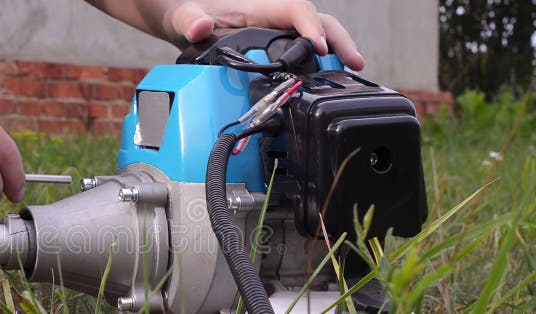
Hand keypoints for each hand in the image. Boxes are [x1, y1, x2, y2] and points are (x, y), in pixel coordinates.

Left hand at [165, 1, 364, 69]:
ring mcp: (274, 32)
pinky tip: (330, 81)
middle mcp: (272, 17)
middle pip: (316, 21)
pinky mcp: (273, 47)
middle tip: (356, 62)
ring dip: (337, 52)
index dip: (310, 25)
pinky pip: (303, 52)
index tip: (319, 46)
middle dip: (339, 39)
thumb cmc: (185, 15)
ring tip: (354, 72)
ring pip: (315, 36)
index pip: (294, 9)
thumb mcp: (181, 17)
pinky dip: (321, 64)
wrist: (180, 20)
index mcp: (257, 7)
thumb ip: (189, 21)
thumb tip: (200, 28)